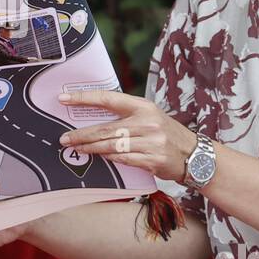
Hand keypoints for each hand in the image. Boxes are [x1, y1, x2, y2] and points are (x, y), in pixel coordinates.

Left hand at [57, 90, 195, 181]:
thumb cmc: (166, 133)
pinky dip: (108, 158)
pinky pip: (122, 159)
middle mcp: (146, 122)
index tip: (64, 98)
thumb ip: (126, 115)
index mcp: (143, 106)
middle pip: (105, 128)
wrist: (194, 154)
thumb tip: (94, 117)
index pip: (108, 98)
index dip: (84, 98)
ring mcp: (150, 142)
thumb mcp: (150, 115)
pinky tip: (98, 157)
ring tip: (76, 149)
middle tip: (65, 138)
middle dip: (81, 134)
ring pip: (111, 146)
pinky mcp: (151, 160)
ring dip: (90, 148)